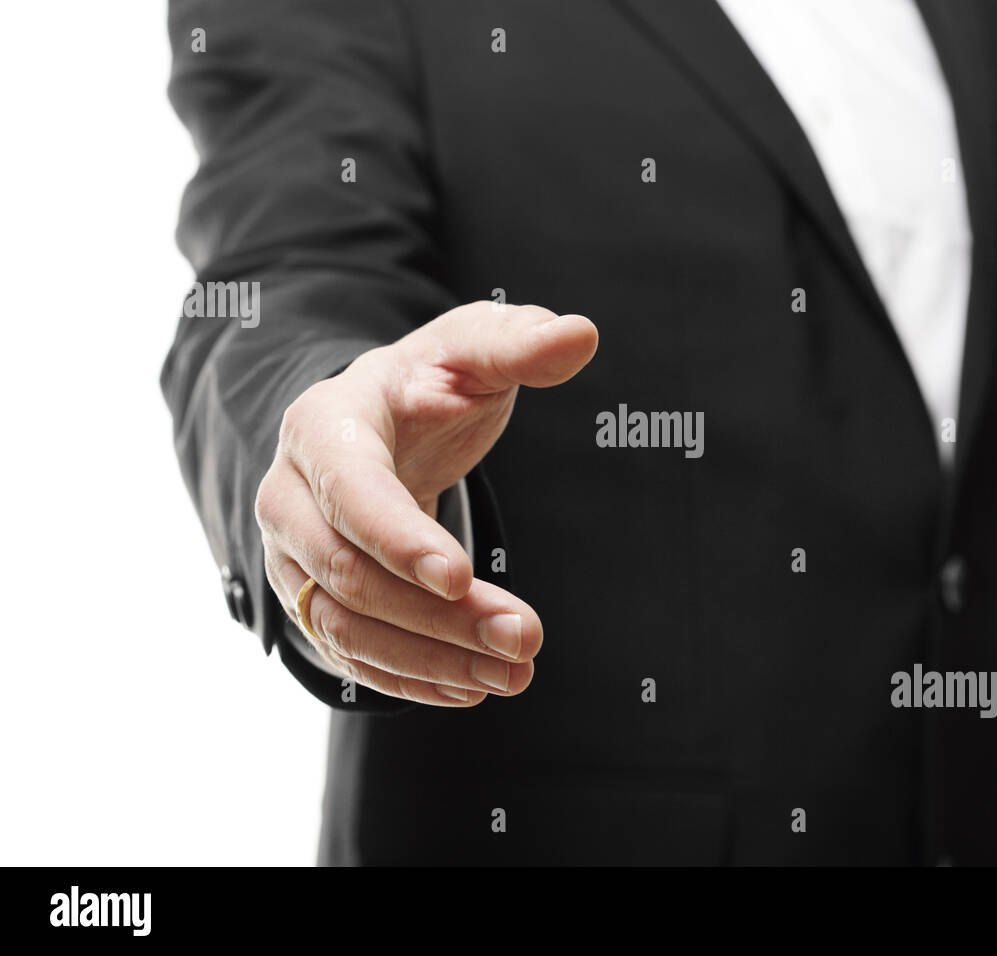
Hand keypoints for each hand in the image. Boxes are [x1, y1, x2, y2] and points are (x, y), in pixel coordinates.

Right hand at [254, 301, 598, 705]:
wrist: (377, 424)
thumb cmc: (428, 383)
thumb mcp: (471, 350)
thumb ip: (519, 343)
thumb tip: (582, 334)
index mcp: (325, 425)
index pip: (348, 489)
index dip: (399, 537)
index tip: (462, 577)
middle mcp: (289, 496)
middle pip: (349, 573)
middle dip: (438, 616)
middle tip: (526, 638)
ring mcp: (292, 555)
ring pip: (345, 626)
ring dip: (430, 660)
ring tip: (512, 674)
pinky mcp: (310, 599)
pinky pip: (346, 654)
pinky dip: (407, 679)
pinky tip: (470, 688)